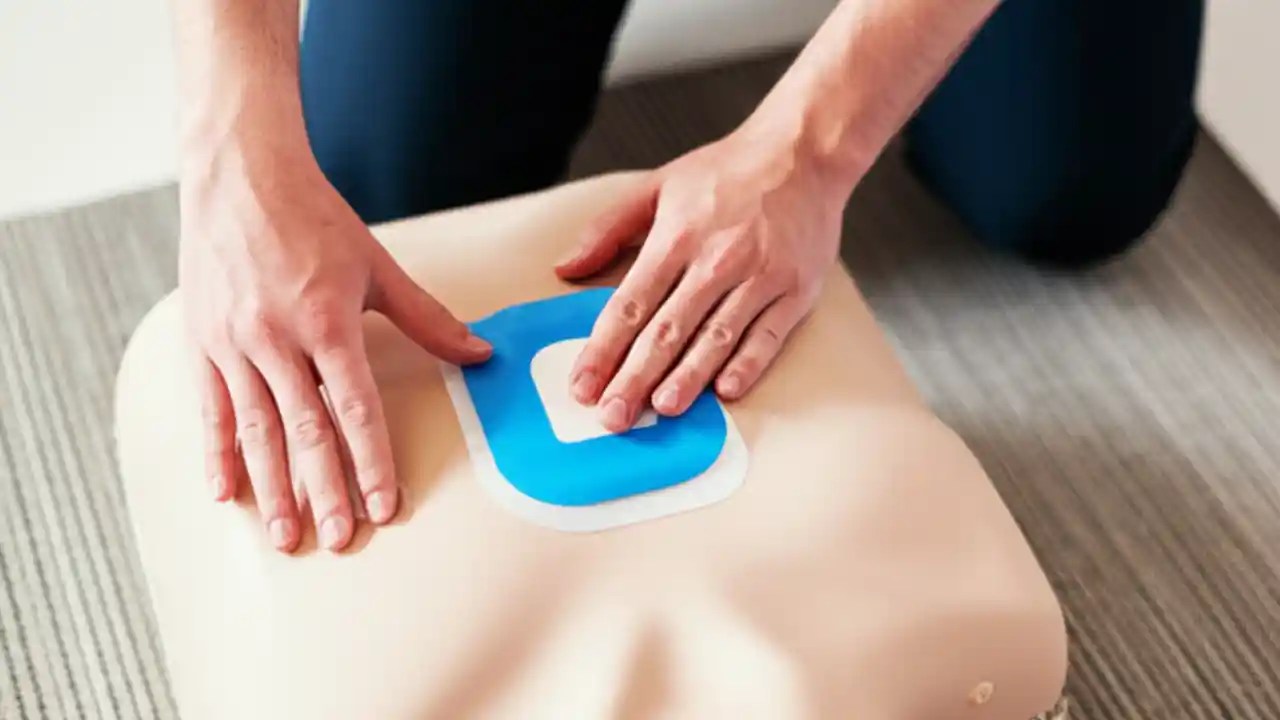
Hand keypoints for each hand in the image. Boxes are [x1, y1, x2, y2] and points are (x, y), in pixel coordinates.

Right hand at [181, 148, 490, 552]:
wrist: (239, 175)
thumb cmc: (313, 219)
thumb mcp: (376, 266)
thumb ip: (427, 318)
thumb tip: (479, 352)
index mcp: (327, 320)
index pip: (355, 407)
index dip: (371, 460)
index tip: (383, 505)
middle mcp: (277, 338)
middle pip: (305, 430)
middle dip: (323, 490)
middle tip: (336, 539)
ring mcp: (234, 342)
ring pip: (256, 429)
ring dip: (273, 486)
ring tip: (285, 534)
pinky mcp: (203, 341)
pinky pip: (211, 408)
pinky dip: (218, 452)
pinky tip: (227, 492)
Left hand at [555, 126, 845, 431]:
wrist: (805, 151)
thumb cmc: (727, 171)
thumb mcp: (657, 185)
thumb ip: (607, 229)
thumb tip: (565, 268)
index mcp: (677, 236)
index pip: (630, 305)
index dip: (603, 350)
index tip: (583, 385)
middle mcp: (717, 260)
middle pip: (668, 330)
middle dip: (636, 377)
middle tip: (613, 417)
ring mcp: (760, 276)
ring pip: (716, 337)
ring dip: (688, 377)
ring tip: (662, 409)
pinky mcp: (796, 289)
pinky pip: (768, 336)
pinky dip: (747, 364)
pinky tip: (726, 391)